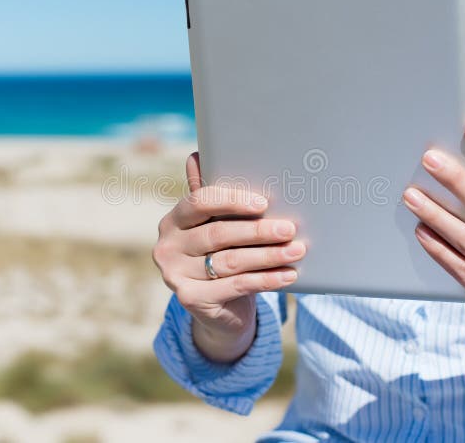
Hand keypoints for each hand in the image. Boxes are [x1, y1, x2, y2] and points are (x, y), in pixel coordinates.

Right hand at [152, 152, 304, 362]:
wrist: (221, 309)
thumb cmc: (223, 255)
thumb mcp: (218, 225)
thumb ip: (212, 196)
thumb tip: (197, 155)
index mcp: (173, 220)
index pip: (199, 202)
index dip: (232, 200)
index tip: (263, 203)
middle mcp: (167, 247)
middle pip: (218, 233)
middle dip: (258, 231)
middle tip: (290, 228)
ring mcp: (175, 275)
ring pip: (230, 261)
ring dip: (268, 255)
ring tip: (297, 250)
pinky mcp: (190, 299)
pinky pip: (236, 286)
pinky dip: (266, 279)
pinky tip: (288, 274)